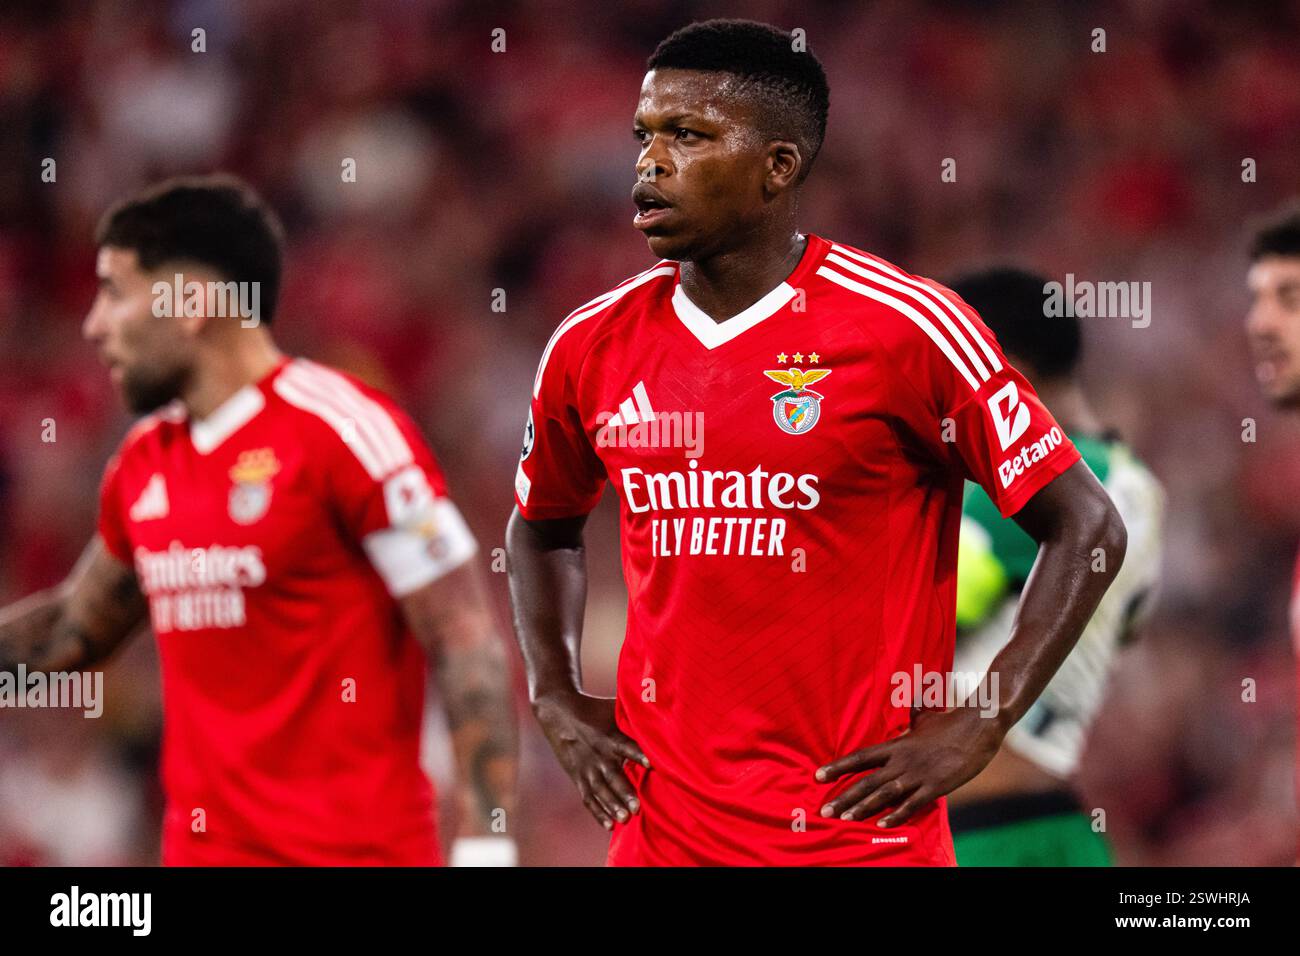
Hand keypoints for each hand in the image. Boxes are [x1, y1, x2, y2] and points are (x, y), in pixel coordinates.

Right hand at [532, 690, 649, 829]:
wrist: (558, 712)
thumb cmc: (594, 709)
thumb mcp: (613, 707)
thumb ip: (634, 713)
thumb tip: (660, 703)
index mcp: (610, 736)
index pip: (626, 746)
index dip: (638, 755)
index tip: (650, 764)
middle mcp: (598, 754)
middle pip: (612, 775)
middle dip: (625, 792)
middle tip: (636, 807)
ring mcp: (587, 768)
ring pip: (600, 790)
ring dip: (612, 805)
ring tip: (624, 819)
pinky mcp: (577, 777)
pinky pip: (588, 798)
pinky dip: (598, 812)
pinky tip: (608, 825)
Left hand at [815, 707, 1003, 827]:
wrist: (978, 725)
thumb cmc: (950, 720)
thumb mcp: (924, 716)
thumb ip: (911, 715)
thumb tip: (909, 701)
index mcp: (896, 744)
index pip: (860, 758)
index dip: (837, 767)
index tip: (818, 777)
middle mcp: (902, 760)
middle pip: (866, 781)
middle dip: (844, 797)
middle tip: (824, 812)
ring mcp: (918, 774)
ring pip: (884, 794)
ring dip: (863, 808)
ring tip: (844, 819)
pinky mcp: (936, 786)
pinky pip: (912, 804)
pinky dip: (896, 815)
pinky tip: (882, 824)